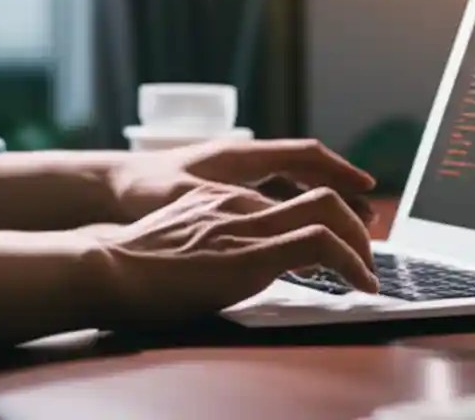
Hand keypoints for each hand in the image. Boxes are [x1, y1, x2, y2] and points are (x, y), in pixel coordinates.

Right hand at [0, 182, 377, 346]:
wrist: (104, 266)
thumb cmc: (127, 266)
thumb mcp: (176, 243)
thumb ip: (206, 245)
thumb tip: (221, 270)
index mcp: (220, 199)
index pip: (288, 191)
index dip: (325, 209)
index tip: (343, 234)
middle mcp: (239, 202)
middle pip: (318, 191)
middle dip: (355, 221)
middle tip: (366, 253)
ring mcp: (247, 223)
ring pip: (328, 210)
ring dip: (360, 243)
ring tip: (370, 273)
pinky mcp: (251, 252)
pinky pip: (320, 244)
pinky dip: (351, 262)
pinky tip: (360, 284)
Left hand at [109, 139, 377, 224]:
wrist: (106, 187)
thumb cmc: (143, 190)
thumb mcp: (190, 198)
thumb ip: (234, 206)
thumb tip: (282, 216)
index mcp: (240, 155)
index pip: (304, 156)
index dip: (339, 171)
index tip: (368, 187)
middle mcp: (241, 159)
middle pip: (303, 170)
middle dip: (338, 190)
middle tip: (367, 216)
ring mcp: (232, 174)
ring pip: (288, 185)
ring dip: (317, 202)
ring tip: (345, 227)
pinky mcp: (220, 190)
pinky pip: (269, 197)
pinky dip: (291, 212)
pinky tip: (298, 235)